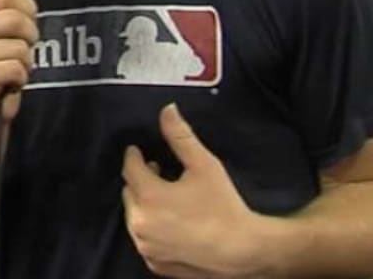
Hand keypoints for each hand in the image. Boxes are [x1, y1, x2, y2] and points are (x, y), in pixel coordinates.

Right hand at [0, 0, 38, 124]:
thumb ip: (14, 10)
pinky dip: (20, 79)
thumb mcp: (3, 30)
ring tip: (10, 70)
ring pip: (19, 48)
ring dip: (25, 63)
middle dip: (30, 38)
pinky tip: (7, 83)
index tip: (25, 26)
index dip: (28, 9)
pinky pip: (15, 69)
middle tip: (21, 52)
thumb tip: (30, 3)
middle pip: (16, 20)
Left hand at [121, 104, 270, 278]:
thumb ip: (181, 136)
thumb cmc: (224, 207)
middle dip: (140, 180)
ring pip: (135, 217)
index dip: (134, 156)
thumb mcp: (204, 166)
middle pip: (130, 193)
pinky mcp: (154, 262)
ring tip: (165, 197)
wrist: (242, 252)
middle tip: (158, 172)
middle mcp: (140, 222)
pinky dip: (152, 228)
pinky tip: (170, 223)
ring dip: (144, 204)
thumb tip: (167, 110)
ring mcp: (145, 245)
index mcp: (148, 196)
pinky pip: (145, 239)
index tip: (137, 151)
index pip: (130, 168)